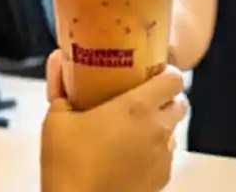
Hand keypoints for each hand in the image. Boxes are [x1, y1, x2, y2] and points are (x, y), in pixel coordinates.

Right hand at [41, 51, 186, 191]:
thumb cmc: (67, 162)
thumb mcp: (56, 120)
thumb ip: (60, 85)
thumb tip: (58, 57)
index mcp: (138, 107)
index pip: (175, 79)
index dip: (167, 73)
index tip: (151, 72)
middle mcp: (158, 130)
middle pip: (179, 104)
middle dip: (165, 98)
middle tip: (141, 99)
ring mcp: (163, 157)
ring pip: (173, 131)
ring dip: (160, 126)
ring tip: (132, 129)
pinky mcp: (162, 180)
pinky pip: (166, 156)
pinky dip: (154, 151)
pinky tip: (130, 155)